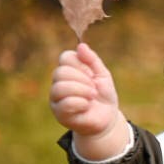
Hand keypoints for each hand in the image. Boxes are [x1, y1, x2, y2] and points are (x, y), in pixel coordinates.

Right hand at [49, 43, 129, 159]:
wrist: (107, 117)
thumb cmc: (103, 95)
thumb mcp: (102, 74)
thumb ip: (92, 60)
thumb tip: (81, 45)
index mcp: (68, 71)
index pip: (65, 57)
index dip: (81, 64)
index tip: (92, 73)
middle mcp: (58, 83)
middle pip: (61, 72)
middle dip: (82, 79)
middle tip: (93, 88)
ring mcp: (56, 98)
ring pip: (60, 88)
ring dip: (82, 91)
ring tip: (91, 96)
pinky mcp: (59, 113)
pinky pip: (65, 103)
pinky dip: (81, 103)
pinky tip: (87, 106)